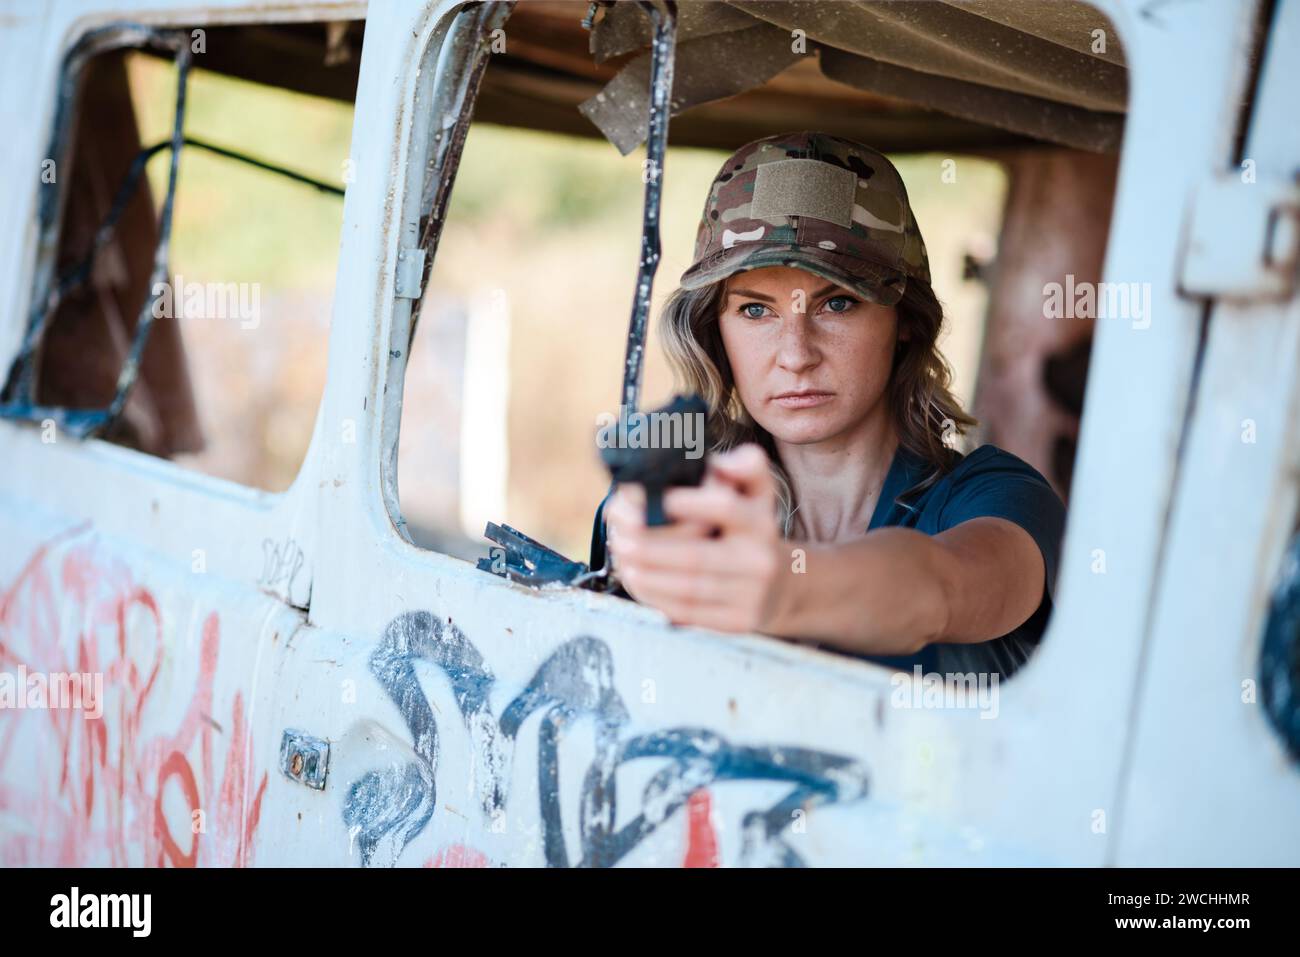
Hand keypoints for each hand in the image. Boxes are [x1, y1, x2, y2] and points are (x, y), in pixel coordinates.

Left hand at [604, 443, 786, 633]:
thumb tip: (722, 464)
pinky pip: (689, 612)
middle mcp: (760, 559)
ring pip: (687, 588)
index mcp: (760, 522)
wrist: (783, 586)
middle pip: (695, 556)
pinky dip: (658, 597)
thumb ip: (746, 467)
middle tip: (620, 537)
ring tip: (623, 559)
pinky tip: (640, 582)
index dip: (688, 503)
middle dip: (650, 548)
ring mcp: (751, 595)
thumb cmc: (753, 532)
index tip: (656, 498)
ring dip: (647, 574)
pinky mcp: (738, 622)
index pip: (725, 508)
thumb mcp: (758, 495)